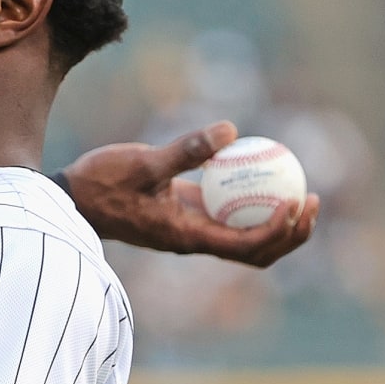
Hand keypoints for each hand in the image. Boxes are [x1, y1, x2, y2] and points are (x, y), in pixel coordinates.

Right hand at [61, 121, 319, 267]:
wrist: (71, 198)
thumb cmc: (102, 182)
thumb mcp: (144, 162)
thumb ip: (187, 150)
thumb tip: (231, 130)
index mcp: (187, 236)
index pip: (247, 246)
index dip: (280, 230)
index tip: (298, 201)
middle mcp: (194, 240)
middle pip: (257, 253)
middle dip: (292, 234)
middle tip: (313, 197)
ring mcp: (191, 230)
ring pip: (247, 238)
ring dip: (279, 221)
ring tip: (301, 189)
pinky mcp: (185, 215)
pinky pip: (229, 214)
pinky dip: (252, 201)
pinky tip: (260, 169)